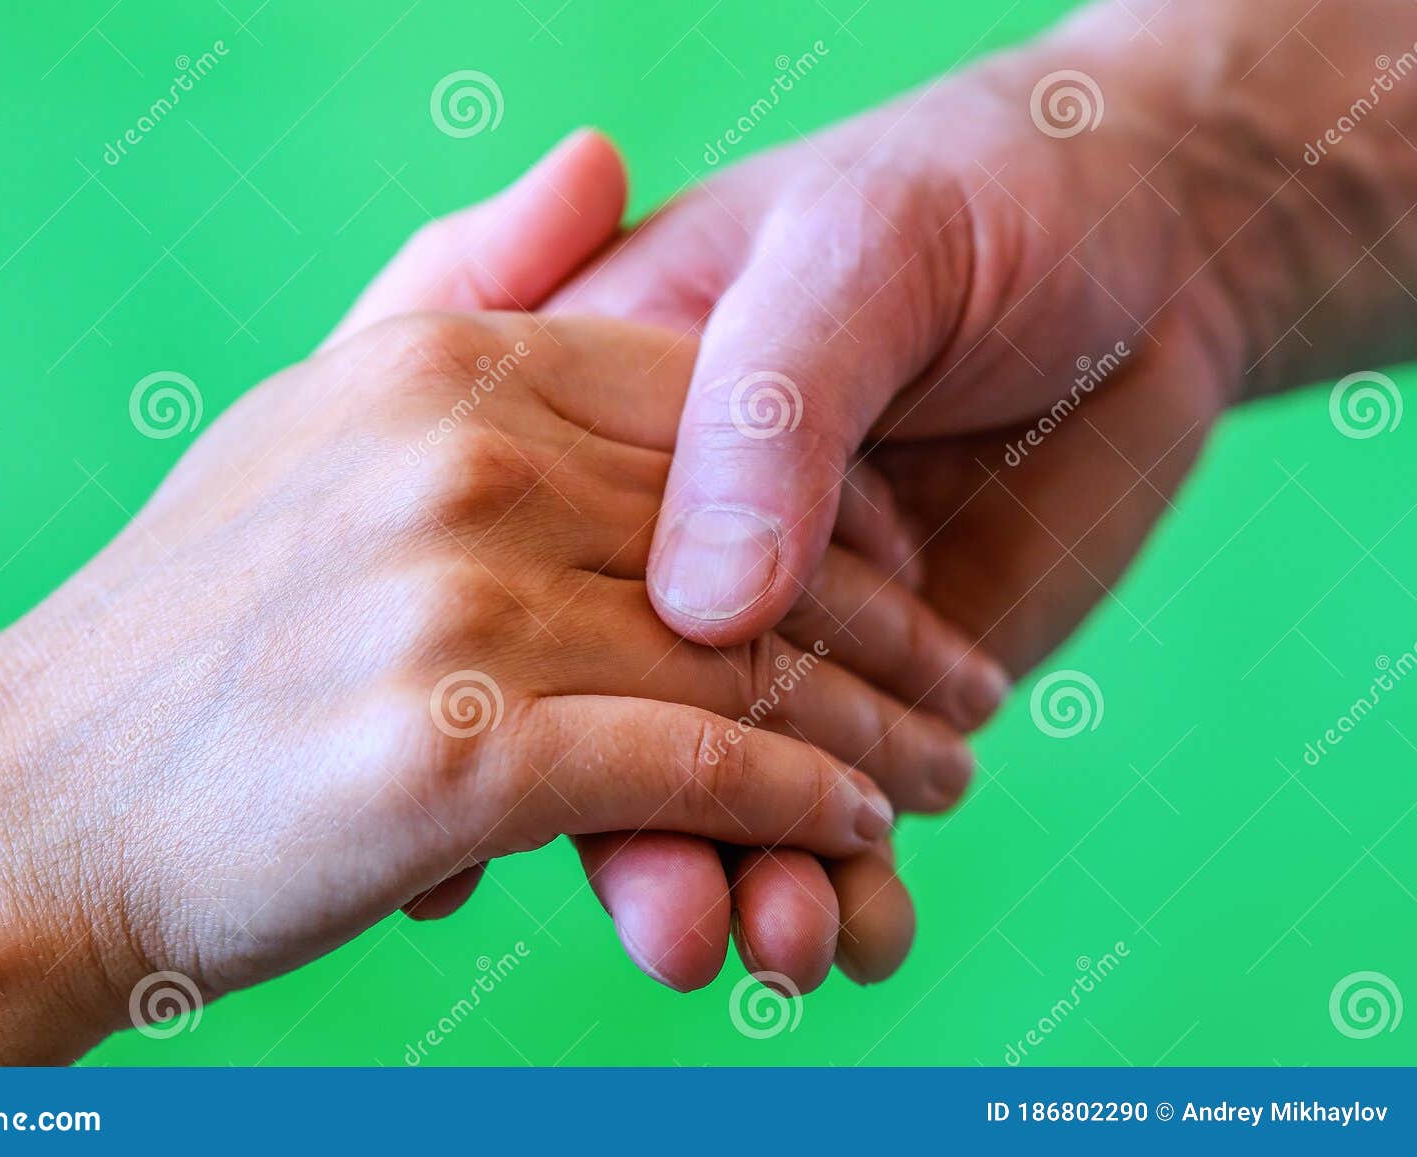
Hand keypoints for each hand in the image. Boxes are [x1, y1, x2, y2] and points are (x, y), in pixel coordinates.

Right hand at [0, 155, 919, 1063]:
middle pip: (751, 542)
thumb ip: (467, 279)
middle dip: (890, 632)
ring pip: (748, 662)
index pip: (707, 418)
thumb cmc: (178, 626)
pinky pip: (696, 771)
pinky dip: (801, 807)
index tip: (902, 580)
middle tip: (964, 696)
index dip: (827, 508)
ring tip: (946, 774)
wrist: (28, 813)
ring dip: (876, 731)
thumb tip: (596, 152)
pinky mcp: (456, 759)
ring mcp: (454, 605)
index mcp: (438, 370)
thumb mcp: (313, 411)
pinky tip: (861, 836)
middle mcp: (456, 463)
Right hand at [550, 0, 1416, 988]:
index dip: (523, 672)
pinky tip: (869, 934)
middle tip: (690, 930)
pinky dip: (843, 874)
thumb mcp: (862, 251)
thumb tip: (707, 605)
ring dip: (750, 875)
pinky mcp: (870, 675)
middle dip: (656, 825)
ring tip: (790, 949)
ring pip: (713, 766)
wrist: (1151, 245)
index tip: (499, 791)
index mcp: (596, 394)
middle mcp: (653, 517)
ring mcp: (758, 610)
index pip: (540, 554)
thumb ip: (772, 404)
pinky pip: (815, 796)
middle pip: (620, 690)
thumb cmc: (986, 198)